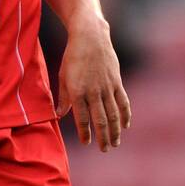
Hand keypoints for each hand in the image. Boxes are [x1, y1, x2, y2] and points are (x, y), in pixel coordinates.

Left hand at [55, 18, 131, 149]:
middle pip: (100, 120)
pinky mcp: (116, 81)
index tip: (86, 143)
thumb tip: (59, 116)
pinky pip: (123, 102)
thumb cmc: (72, 57)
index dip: (85, 132)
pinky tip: (126, 125)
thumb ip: (63, 98)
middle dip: (102, 137)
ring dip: (115, 130)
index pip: (82, 118)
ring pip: (113, 114)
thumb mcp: (63, 76)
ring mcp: (107, 87)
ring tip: (115, 143)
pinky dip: (125, 115)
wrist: (90, 36)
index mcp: (78, 91)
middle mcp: (93, 91)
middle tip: (104, 149)